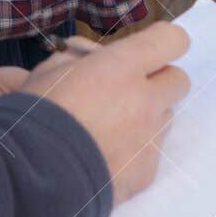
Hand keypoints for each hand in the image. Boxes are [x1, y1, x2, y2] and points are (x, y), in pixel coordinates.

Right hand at [24, 21, 190, 205]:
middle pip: (178, 80)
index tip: (148, 51)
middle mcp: (145, 100)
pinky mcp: (147, 171)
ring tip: (109, 128)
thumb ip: (80, 59)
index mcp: (121, 67)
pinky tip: (104, 156)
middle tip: (127, 90)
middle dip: (158, 81)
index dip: (163, 42)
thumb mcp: (48, 71)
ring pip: (165, 117)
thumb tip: (95, 59)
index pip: (172, 40)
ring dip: (147, 116)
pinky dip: (134, 152)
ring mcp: (150, 138)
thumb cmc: (37, 116)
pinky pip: (150, 153)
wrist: (37, 176)